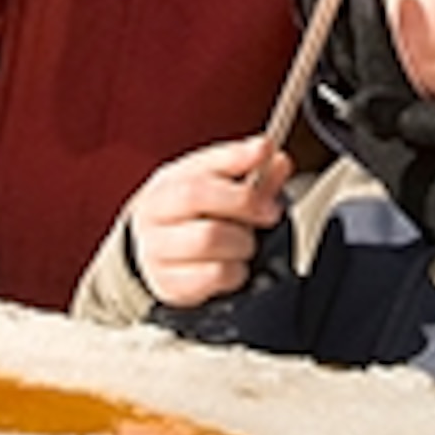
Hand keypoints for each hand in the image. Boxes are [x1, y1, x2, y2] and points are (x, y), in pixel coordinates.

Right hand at [127, 136, 292, 308]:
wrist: (160, 258)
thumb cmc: (196, 220)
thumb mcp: (222, 192)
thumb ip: (255, 176)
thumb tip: (278, 162)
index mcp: (170, 180)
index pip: (202, 160)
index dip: (237, 155)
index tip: (265, 151)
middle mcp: (156, 210)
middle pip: (196, 194)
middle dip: (242, 200)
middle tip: (269, 212)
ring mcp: (155, 248)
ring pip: (207, 238)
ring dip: (240, 242)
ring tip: (244, 245)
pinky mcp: (166, 282)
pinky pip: (212, 275)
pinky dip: (233, 272)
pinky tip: (232, 267)